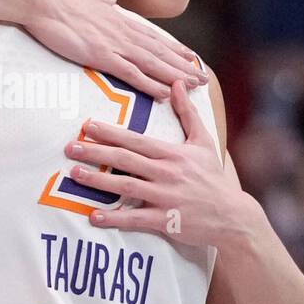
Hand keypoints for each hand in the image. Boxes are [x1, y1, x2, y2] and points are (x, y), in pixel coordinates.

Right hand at [24, 0, 206, 100]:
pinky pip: (133, 74)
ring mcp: (114, 43)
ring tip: (195, 86)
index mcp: (116, 17)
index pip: (150, 36)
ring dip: (176, 76)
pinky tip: (165, 94)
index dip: (171, 48)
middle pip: (159, 51)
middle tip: (202, 77)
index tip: (187, 56)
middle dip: (183, 65)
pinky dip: (151, 84)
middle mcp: (121, 30)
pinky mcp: (102, 56)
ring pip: (153, 63)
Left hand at [63, 79, 251, 246]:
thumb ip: (188, 113)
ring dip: (98, 181)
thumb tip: (177, 83)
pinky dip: (114, 217)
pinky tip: (94, 216)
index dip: (110, 132)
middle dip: (95, 152)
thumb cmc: (213, 177)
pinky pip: (136, 219)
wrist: (233, 215)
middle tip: (70, 148)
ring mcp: (165, 197)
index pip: (136, 140)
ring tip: (74, 175)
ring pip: (126, 187)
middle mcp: (166, 173)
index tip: (87, 126)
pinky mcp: (166, 221)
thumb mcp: (203, 142)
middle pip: (125, 160)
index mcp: (172, 154)